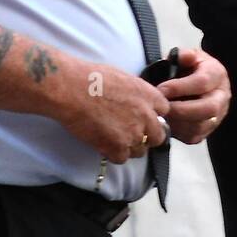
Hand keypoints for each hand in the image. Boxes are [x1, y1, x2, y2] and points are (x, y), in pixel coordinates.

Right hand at [52, 61, 172, 163]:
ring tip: (113, 138)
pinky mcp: (117, 147)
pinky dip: (112, 154)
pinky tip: (102, 144)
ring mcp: (133, 134)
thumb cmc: (91, 78)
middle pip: (158, 136)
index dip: (153, 115)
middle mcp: (146, 116)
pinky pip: (122, 158)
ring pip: (140, 150)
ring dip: (129, 147)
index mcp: (148, 95)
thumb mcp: (123, 77)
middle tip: (130, 133)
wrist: (71, 89)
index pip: (164, 111)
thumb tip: (136, 100)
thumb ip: (136, 92)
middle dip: (147, 136)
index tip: (144, 117)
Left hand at [157, 48, 230, 144]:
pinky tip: (166, 124)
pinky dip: (178, 133)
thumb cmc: (188, 68)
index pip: (202, 83)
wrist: (198, 83)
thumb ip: (183, 56)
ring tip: (160, 117)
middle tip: (160, 108)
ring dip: (178, 123)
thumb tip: (184, 57)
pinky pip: (194, 137)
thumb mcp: (186, 56)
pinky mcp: (208, 130)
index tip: (160, 89)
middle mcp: (222, 96)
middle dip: (182, 110)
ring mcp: (218, 115)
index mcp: (217, 74)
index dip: (180, 88)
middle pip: (209, 108)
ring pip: (201, 126)